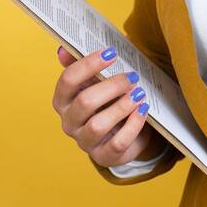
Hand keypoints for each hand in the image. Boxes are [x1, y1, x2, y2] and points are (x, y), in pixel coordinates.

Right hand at [52, 45, 164, 166]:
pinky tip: (143, 110)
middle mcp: (69, 122)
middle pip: (85, 102)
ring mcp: (85, 141)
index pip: (68, 80)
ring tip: (139, 94)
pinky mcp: (104, 156)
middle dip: (112, 86)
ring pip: (98, 125)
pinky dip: (133, 125)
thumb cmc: (107, 101)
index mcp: (63, 100)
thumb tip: (63, 50)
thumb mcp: (96, 82)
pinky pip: (118, 142)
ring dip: (122, 107)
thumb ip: (83, 66)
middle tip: (132, 77)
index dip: (89, 65)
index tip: (111, 54)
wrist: (123, 132)